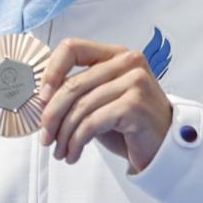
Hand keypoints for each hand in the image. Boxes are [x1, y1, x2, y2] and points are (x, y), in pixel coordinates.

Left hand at [37, 38, 172, 171]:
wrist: (162, 147)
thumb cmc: (128, 124)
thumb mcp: (98, 101)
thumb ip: (76, 93)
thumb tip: (41, 100)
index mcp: (115, 54)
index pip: (71, 48)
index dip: (50, 73)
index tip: (42, 99)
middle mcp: (127, 62)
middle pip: (72, 85)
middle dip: (51, 116)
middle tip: (45, 138)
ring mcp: (134, 82)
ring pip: (80, 108)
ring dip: (64, 135)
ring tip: (61, 151)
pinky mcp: (134, 105)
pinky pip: (91, 123)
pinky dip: (76, 142)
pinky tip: (74, 153)